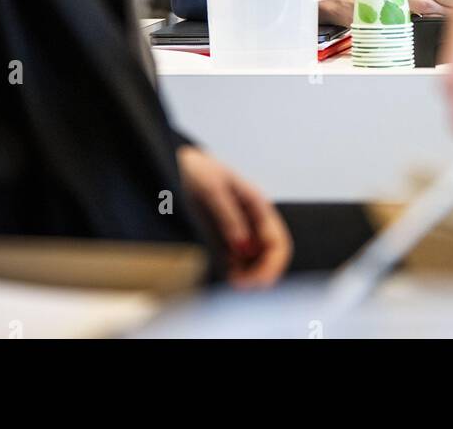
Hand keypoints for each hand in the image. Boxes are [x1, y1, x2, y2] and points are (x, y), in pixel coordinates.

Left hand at [177, 145, 291, 286]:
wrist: (175, 163)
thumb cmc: (197, 170)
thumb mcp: (213, 188)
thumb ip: (229, 218)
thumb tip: (243, 247)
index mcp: (257, 207)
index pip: (277, 243)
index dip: (273, 265)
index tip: (258, 282)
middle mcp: (252, 222)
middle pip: (269, 257)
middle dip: (261, 275)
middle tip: (242, 289)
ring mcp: (237, 231)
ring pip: (253, 263)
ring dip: (248, 277)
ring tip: (233, 287)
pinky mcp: (221, 238)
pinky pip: (234, 263)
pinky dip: (234, 274)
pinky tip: (226, 279)